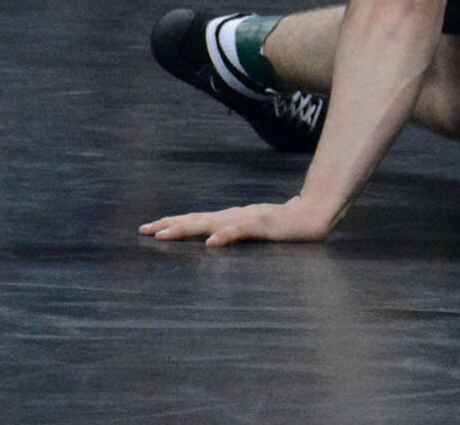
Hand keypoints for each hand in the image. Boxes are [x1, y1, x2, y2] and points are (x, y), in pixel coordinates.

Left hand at [139, 195, 335, 247]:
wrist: (315, 215)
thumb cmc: (285, 226)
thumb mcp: (255, 232)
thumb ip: (237, 235)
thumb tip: (214, 242)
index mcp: (231, 218)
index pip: (196, 220)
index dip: (172, 223)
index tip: (148, 229)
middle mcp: (234, 215)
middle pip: (196, 219)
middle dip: (169, 225)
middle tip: (143, 230)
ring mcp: (247, 218)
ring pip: (211, 223)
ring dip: (185, 229)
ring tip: (163, 235)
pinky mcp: (263, 225)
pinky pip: (240, 231)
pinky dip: (224, 236)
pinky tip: (211, 244)